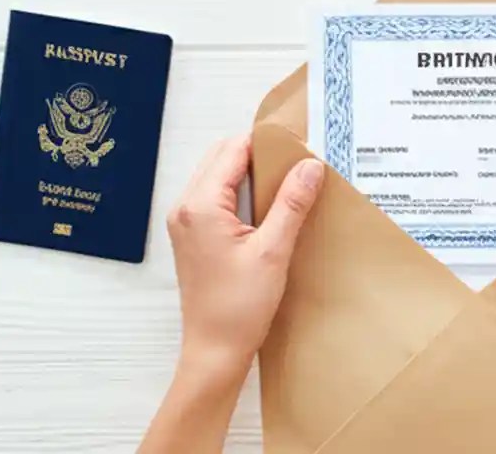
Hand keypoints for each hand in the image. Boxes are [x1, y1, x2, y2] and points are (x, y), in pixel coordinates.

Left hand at [167, 135, 325, 372]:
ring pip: (218, 175)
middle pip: (222, 157)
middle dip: (258, 154)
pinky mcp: (192, 235)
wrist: (214, 351)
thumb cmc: (239, 307)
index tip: (299, 146)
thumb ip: (291, 203)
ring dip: (249, 173)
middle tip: (296, 162)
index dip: (267, 143)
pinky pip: (215, 197)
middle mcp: (185, 208)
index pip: (233, 151)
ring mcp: (185, 222)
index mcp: (200, 206)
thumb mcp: (273, 251)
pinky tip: (268, 207)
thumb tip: (310, 165)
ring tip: (286, 184)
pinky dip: (240, 192)